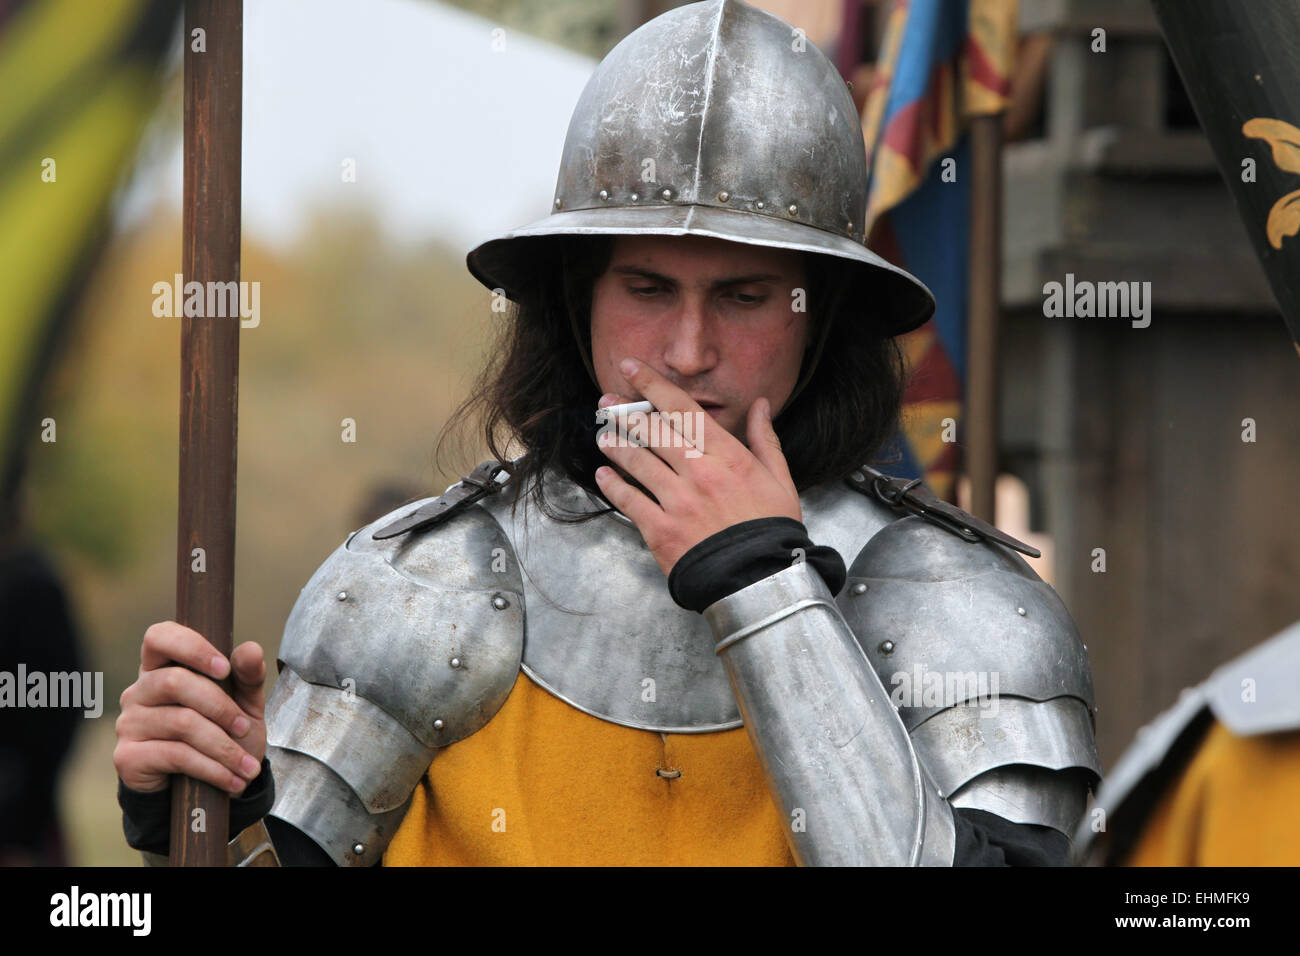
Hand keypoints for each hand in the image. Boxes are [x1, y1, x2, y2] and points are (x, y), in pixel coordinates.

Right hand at [113, 622, 266, 794]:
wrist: (209, 785)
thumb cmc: (225, 732)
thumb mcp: (245, 702)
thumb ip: (248, 676)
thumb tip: (251, 649)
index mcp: (162, 667)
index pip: (159, 636)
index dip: (190, 646)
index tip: (225, 669)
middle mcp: (139, 691)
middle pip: (175, 682)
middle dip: (220, 707)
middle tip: (245, 728)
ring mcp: (129, 724)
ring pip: (181, 723)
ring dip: (223, 746)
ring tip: (248, 766)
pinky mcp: (127, 757)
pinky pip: (175, 756)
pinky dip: (212, 768)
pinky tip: (233, 780)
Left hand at [594, 357, 801, 577]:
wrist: (760, 580)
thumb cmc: (771, 529)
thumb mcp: (779, 479)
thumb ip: (765, 439)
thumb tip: (760, 405)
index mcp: (727, 457)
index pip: (683, 409)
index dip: (652, 384)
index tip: (631, 368)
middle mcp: (698, 472)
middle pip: (652, 430)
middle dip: (624, 412)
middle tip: (606, 403)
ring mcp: (677, 501)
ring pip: (636, 461)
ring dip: (615, 445)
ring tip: (603, 436)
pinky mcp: (660, 530)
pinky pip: (628, 501)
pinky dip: (612, 485)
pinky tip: (603, 475)